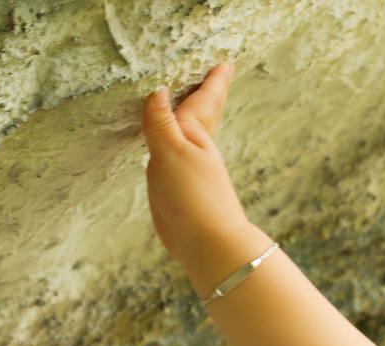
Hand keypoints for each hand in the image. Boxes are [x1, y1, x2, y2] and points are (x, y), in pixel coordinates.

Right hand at [141, 62, 267, 293]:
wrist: (207, 243)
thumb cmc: (192, 197)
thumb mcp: (170, 152)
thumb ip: (161, 122)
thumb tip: (158, 90)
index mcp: (197, 135)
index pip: (204, 100)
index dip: (213, 81)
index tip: (226, 63)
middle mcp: (197, 149)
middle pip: (205, 114)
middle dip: (210, 94)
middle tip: (219, 75)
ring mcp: (191, 169)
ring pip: (192, 134)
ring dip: (195, 117)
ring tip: (195, 102)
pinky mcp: (181, 189)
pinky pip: (179, 155)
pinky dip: (177, 144)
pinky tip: (174, 148)